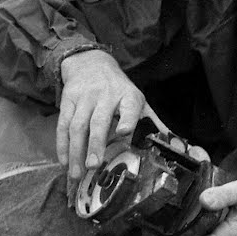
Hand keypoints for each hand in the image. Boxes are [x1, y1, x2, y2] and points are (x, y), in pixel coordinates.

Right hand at [57, 50, 145, 180]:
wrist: (90, 63)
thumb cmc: (118, 89)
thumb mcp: (137, 100)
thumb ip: (152, 122)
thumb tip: (174, 145)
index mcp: (128, 96)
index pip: (130, 107)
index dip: (128, 119)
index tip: (124, 132)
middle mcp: (106, 95)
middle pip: (99, 121)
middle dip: (96, 144)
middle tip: (94, 165)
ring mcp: (85, 98)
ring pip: (78, 125)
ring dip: (76, 151)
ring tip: (76, 173)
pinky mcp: (68, 100)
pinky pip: (63, 124)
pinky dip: (62, 144)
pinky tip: (64, 161)